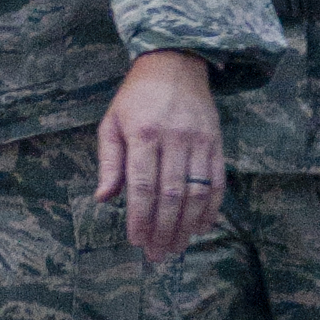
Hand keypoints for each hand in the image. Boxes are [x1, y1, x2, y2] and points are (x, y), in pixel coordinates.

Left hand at [98, 51, 222, 262]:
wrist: (175, 64)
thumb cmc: (136, 97)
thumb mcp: (112, 122)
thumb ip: (109, 162)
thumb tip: (103, 198)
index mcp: (144, 134)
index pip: (142, 185)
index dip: (140, 217)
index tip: (136, 240)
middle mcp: (174, 139)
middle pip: (171, 194)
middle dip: (164, 229)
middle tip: (157, 255)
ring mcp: (199, 141)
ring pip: (196, 192)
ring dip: (187, 225)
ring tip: (177, 247)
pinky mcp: (216, 143)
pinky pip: (217, 181)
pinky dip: (211, 208)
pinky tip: (202, 227)